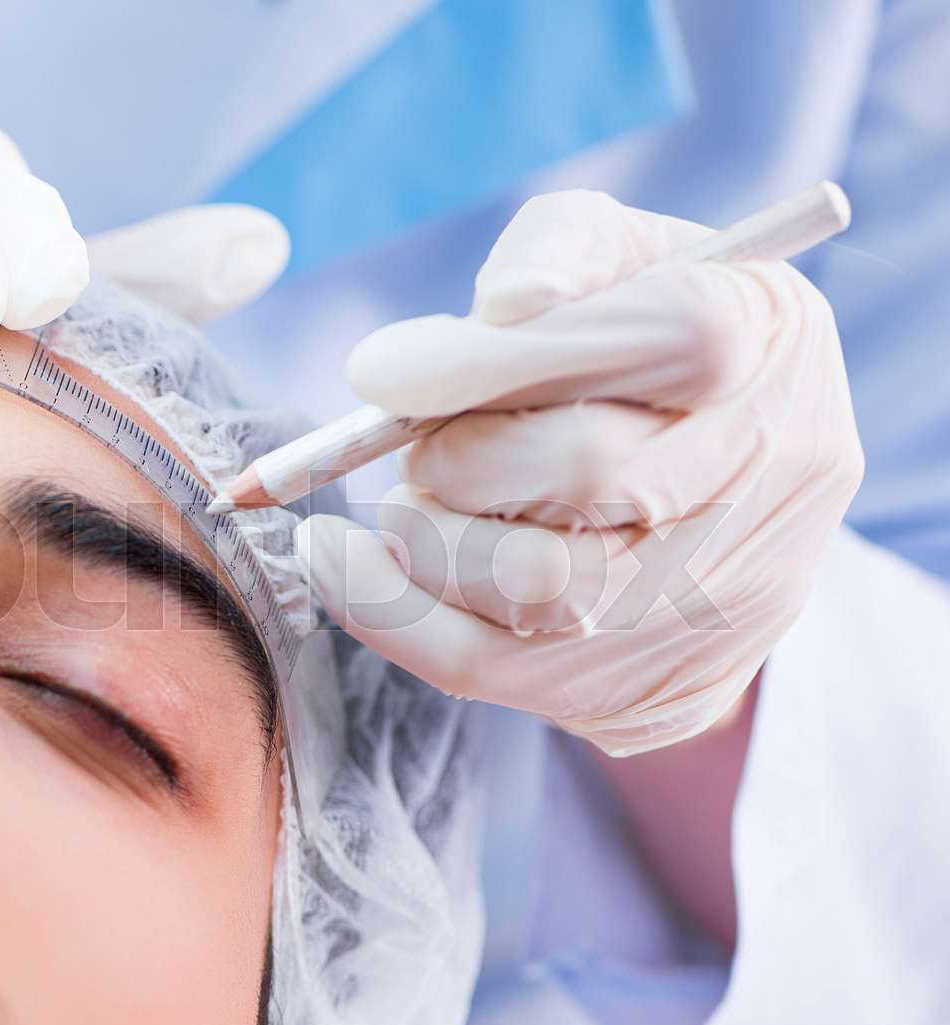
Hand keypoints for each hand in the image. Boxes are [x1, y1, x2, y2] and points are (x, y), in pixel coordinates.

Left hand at [296, 190, 863, 753]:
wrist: (714, 492)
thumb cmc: (635, 344)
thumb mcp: (619, 257)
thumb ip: (561, 250)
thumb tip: (508, 304)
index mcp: (769, 341)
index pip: (668, 337)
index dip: (505, 357)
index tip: (381, 371)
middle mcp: (772, 476)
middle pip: (593, 472)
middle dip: (462, 457)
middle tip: (415, 445)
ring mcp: (723, 595)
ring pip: (538, 585)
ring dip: (430, 539)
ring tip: (409, 505)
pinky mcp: (653, 684)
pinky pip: (490, 664)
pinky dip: (391, 613)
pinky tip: (341, 568)